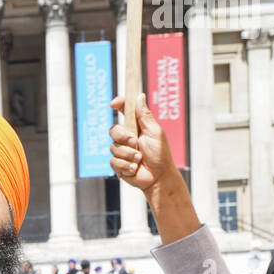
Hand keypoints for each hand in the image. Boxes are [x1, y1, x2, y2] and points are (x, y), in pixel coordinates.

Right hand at [109, 93, 201, 244]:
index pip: (123, 111)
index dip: (118, 104)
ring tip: (139, 159)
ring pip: (114, 148)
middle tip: (135, 142)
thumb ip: (145, 115)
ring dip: (128, 154)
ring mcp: (121, 151)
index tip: (114, 103)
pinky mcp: (118, 165)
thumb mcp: (155, 132)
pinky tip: (135, 169)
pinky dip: (126, 165)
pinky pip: (114, 162)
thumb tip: (140, 96)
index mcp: (136, 127)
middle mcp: (126, 138)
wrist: (158, 177)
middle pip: (113, 130)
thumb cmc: (160, 154)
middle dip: (123, 136)